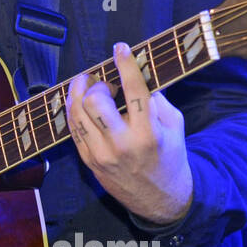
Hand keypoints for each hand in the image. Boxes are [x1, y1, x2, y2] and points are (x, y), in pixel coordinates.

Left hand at [65, 42, 192, 224]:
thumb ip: (158, 99)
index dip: (125, 64)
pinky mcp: (89, 161)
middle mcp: (122, 144)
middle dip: (98, 84)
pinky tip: (80, 102)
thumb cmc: (169, 155)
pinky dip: (74, 110)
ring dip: (78, 93)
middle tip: (105, 83)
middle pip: (95, 101)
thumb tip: (137, 72)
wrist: (160, 198)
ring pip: (76, 113)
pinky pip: (73, 128)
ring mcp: (102, 154)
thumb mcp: (174, 125)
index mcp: (149, 133)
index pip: (133, 90)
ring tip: (86, 84)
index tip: (120, 48)